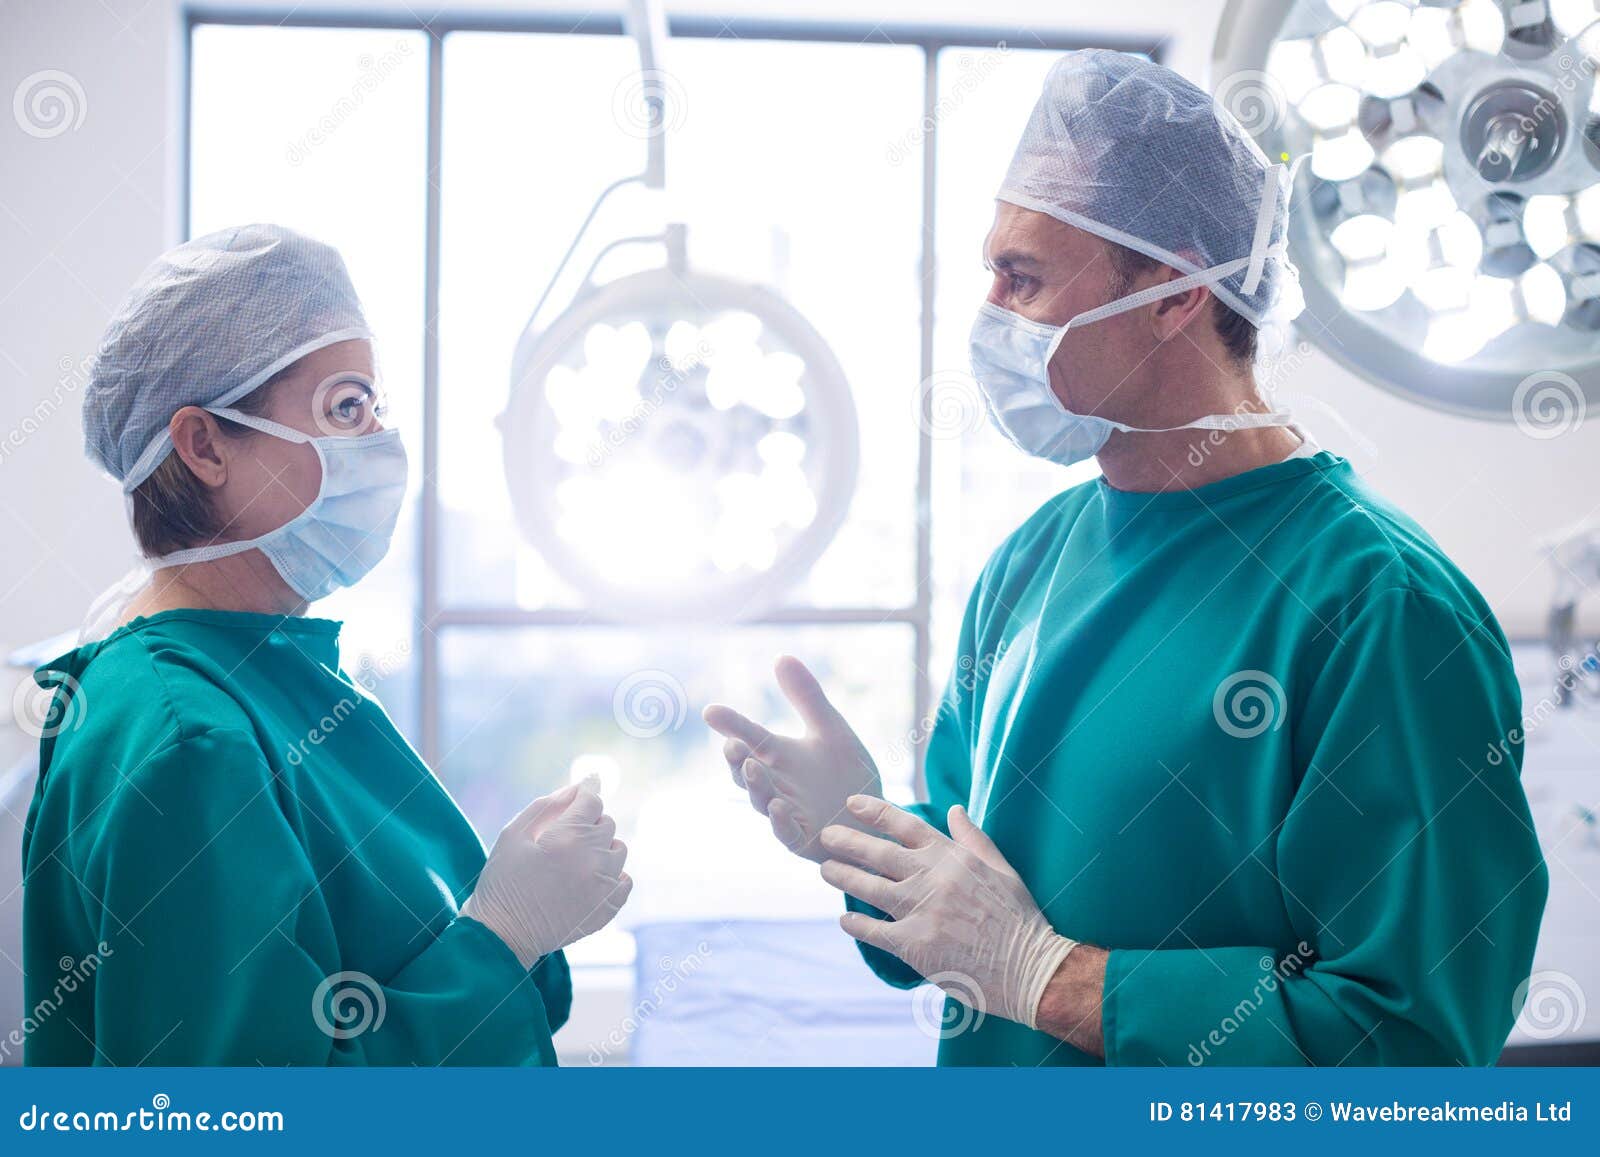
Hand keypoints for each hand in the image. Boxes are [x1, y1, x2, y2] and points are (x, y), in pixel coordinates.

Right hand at [462, 782, 631, 968]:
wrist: (502, 934)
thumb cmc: (502, 880)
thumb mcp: (513, 834)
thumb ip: (547, 805)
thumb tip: (576, 788)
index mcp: (568, 838)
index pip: (592, 800)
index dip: (589, 788)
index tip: (590, 781)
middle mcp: (593, 860)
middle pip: (606, 823)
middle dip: (588, 822)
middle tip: (563, 834)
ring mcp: (603, 887)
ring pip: (618, 849)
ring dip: (602, 847)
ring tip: (575, 858)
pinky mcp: (607, 910)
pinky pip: (625, 880)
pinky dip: (613, 874)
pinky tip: (591, 877)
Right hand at [703, 656, 882, 862]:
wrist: (875, 817)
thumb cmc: (848, 774)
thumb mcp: (831, 730)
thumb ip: (807, 697)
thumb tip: (781, 655)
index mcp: (779, 756)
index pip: (750, 736)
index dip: (731, 724)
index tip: (711, 710)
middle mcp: (776, 784)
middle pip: (747, 771)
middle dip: (737, 760)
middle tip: (731, 744)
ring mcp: (786, 813)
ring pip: (762, 800)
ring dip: (756, 786)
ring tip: (752, 768)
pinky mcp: (802, 839)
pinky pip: (786, 832)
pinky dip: (780, 821)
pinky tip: (778, 806)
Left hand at [819, 795, 1075, 1030]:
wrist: (1029, 968)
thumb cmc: (1019, 919)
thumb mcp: (1001, 869)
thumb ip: (972, 838)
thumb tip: (953, 808)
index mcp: (953, 857)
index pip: (905, 825)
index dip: (874, 812)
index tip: (850, 804)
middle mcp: (933, 878)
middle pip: (879, 853)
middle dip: (847, 841)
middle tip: (825, 836)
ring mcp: (922, 911)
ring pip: (870, 887)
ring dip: (843, 876)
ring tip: (824, 869)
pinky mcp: (914, 945)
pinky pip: (875, 930)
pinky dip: (856, 924)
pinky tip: (844, 919)